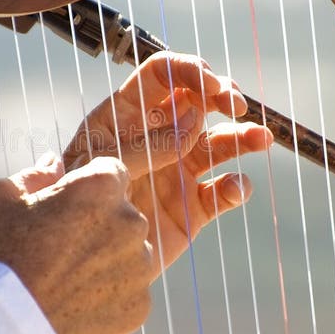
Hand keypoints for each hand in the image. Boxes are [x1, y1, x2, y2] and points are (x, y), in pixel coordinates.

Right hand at [0, 154, 152, 333]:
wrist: (3, 328)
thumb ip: (33, 173)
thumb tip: (54, 163)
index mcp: (101, 188)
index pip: (111, 173)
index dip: (88, 189)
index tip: (67, 208)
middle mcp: (131, 223)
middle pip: (123, 215)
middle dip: (100, 225)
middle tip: (61, 249)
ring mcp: (139, 267)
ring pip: (129, 255)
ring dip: (107, 261)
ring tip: (67, 280)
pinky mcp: (139, 306)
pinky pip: (129, 293)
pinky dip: (109, 296)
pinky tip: (76, 304)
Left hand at [64, 52, 272, 271]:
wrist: (77, 262)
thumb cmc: (73, 203)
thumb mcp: (103, 165)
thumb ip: (148, 142)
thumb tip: (194, 117)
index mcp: (126, 115)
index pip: (162, 75)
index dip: (190, 72)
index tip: (213, 87)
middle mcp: (157, 136)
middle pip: (199, 100)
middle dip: (223, 94)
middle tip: (237, 106)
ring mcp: (177, 170)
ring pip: (219, 143)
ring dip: (243, 136)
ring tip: (261, 139)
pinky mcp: (192, 207)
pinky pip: (223, 192)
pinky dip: (236, 188)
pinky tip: (234, 189)